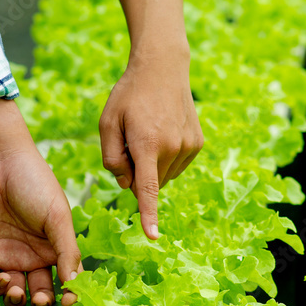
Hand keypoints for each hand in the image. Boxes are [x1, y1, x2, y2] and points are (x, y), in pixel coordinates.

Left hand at [0, 99, 82, 305]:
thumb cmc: (35, 183)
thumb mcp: (58, 217)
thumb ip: (67, 251)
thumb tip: (75, 284)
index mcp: (56, 249)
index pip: (66, 281)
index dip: (69, 295)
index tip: (69, 301)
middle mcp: (34, 257)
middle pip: (40, 293)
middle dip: (42, 303)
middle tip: (41, 300)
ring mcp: (9, 258)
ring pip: (15, 294)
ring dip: (18, 301)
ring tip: (19, 291)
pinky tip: (5, 279)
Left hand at [99, 50, 202, 239]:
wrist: (163, 68)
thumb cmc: (129, 96)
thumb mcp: (107, 123)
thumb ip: (111, 159)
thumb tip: (127, 185)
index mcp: (146, 144)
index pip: (147, 188)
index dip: (149, 214)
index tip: (153, 236)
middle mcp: (172, 147)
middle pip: (149, 183)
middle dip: (137, 173)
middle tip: (131, 142)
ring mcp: (188, 146)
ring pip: (163, 177)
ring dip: (152, 166)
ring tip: (148, 134)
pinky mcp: (197, 144)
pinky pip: (176, 166)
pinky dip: (166, 159)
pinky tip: (162, 134)